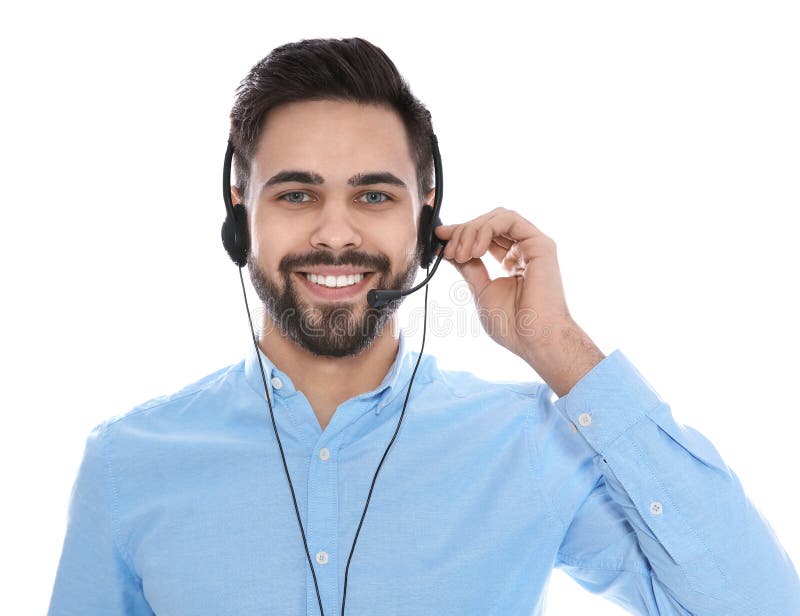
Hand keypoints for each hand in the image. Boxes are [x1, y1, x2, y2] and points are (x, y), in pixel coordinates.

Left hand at [434, 207, 604, 395]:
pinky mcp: (541, 244)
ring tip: (462, 254)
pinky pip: (509, 220)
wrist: (533, 339)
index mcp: (512, 262)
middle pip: (489, 223)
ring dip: (472, 231)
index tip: (439, 237)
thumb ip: (468, 267)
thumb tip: (448, 250)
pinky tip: (475, 250)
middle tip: (449, 251)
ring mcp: (533, 246)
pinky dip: (486, 229)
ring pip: (497, 217)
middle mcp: (524, 251)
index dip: (461, 233)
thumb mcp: (480, 290)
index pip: (484, 237)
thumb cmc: (512, 324)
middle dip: (463, 233)